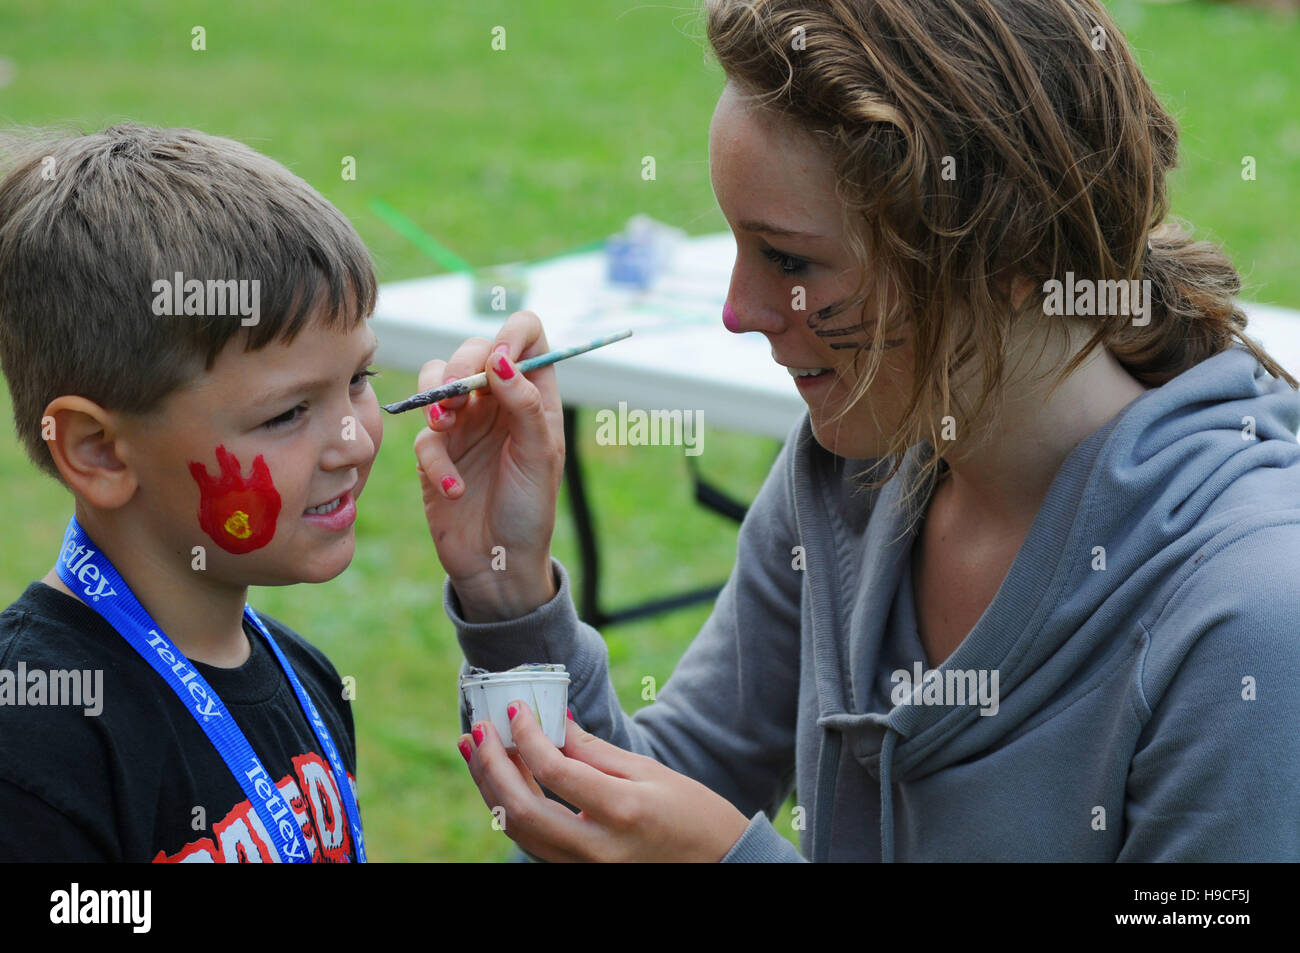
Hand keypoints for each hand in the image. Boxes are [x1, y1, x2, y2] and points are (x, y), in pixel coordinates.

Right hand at [413, 312, 563, 619]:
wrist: (498, 565)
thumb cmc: (530, 511)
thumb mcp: (540, 456)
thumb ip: (525, 404)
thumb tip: (500, 357)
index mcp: (536, 394)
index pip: (527, 334)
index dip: (513, 333)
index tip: (499, 358)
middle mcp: (499, 401)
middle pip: (474, 348)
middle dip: (461, 364)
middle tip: (458, 394)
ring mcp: (464, 423)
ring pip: (436, 377)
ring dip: (436, 396)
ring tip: (445, 426)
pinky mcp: (435, 450)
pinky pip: (424, 435)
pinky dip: (435, 460)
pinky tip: (454, 489)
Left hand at [458, 701, 751, 861]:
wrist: (716, 862)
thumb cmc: (690, 811)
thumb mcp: (647, 770)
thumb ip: (592, 750)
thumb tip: (552, 719)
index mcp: (621, 812)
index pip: (555, 773)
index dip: (527, 737)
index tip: (515, 709)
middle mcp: (596, 849)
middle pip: (521, 809)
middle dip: (491, 766)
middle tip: (478, 729)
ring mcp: (584, 869)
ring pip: (517, 831)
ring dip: (490, 788)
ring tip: (475, 750)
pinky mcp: (577, 874)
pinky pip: (531, 842)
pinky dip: (509, 808)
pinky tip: (500, 779)